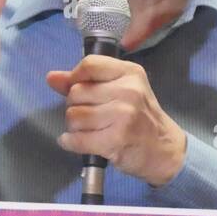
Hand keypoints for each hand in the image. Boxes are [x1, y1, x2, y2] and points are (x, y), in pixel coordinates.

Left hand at [46, 55, 186, 186]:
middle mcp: (128, 91)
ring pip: (73, 116)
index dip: (75, 78)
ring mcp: (123, 116)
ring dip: (75, 126)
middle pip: (76, 92)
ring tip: (90, 130)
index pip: (89, 65)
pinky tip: (78, 142)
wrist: (165, 150)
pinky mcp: (115, 140)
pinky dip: (70, 142)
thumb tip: (51, 77)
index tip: (78, 89)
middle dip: (75, 106)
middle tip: (91, 116)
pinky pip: (76, 139)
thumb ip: (84, 81)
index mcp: (129, 73)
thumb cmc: (140, 118)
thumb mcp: (120, 91)